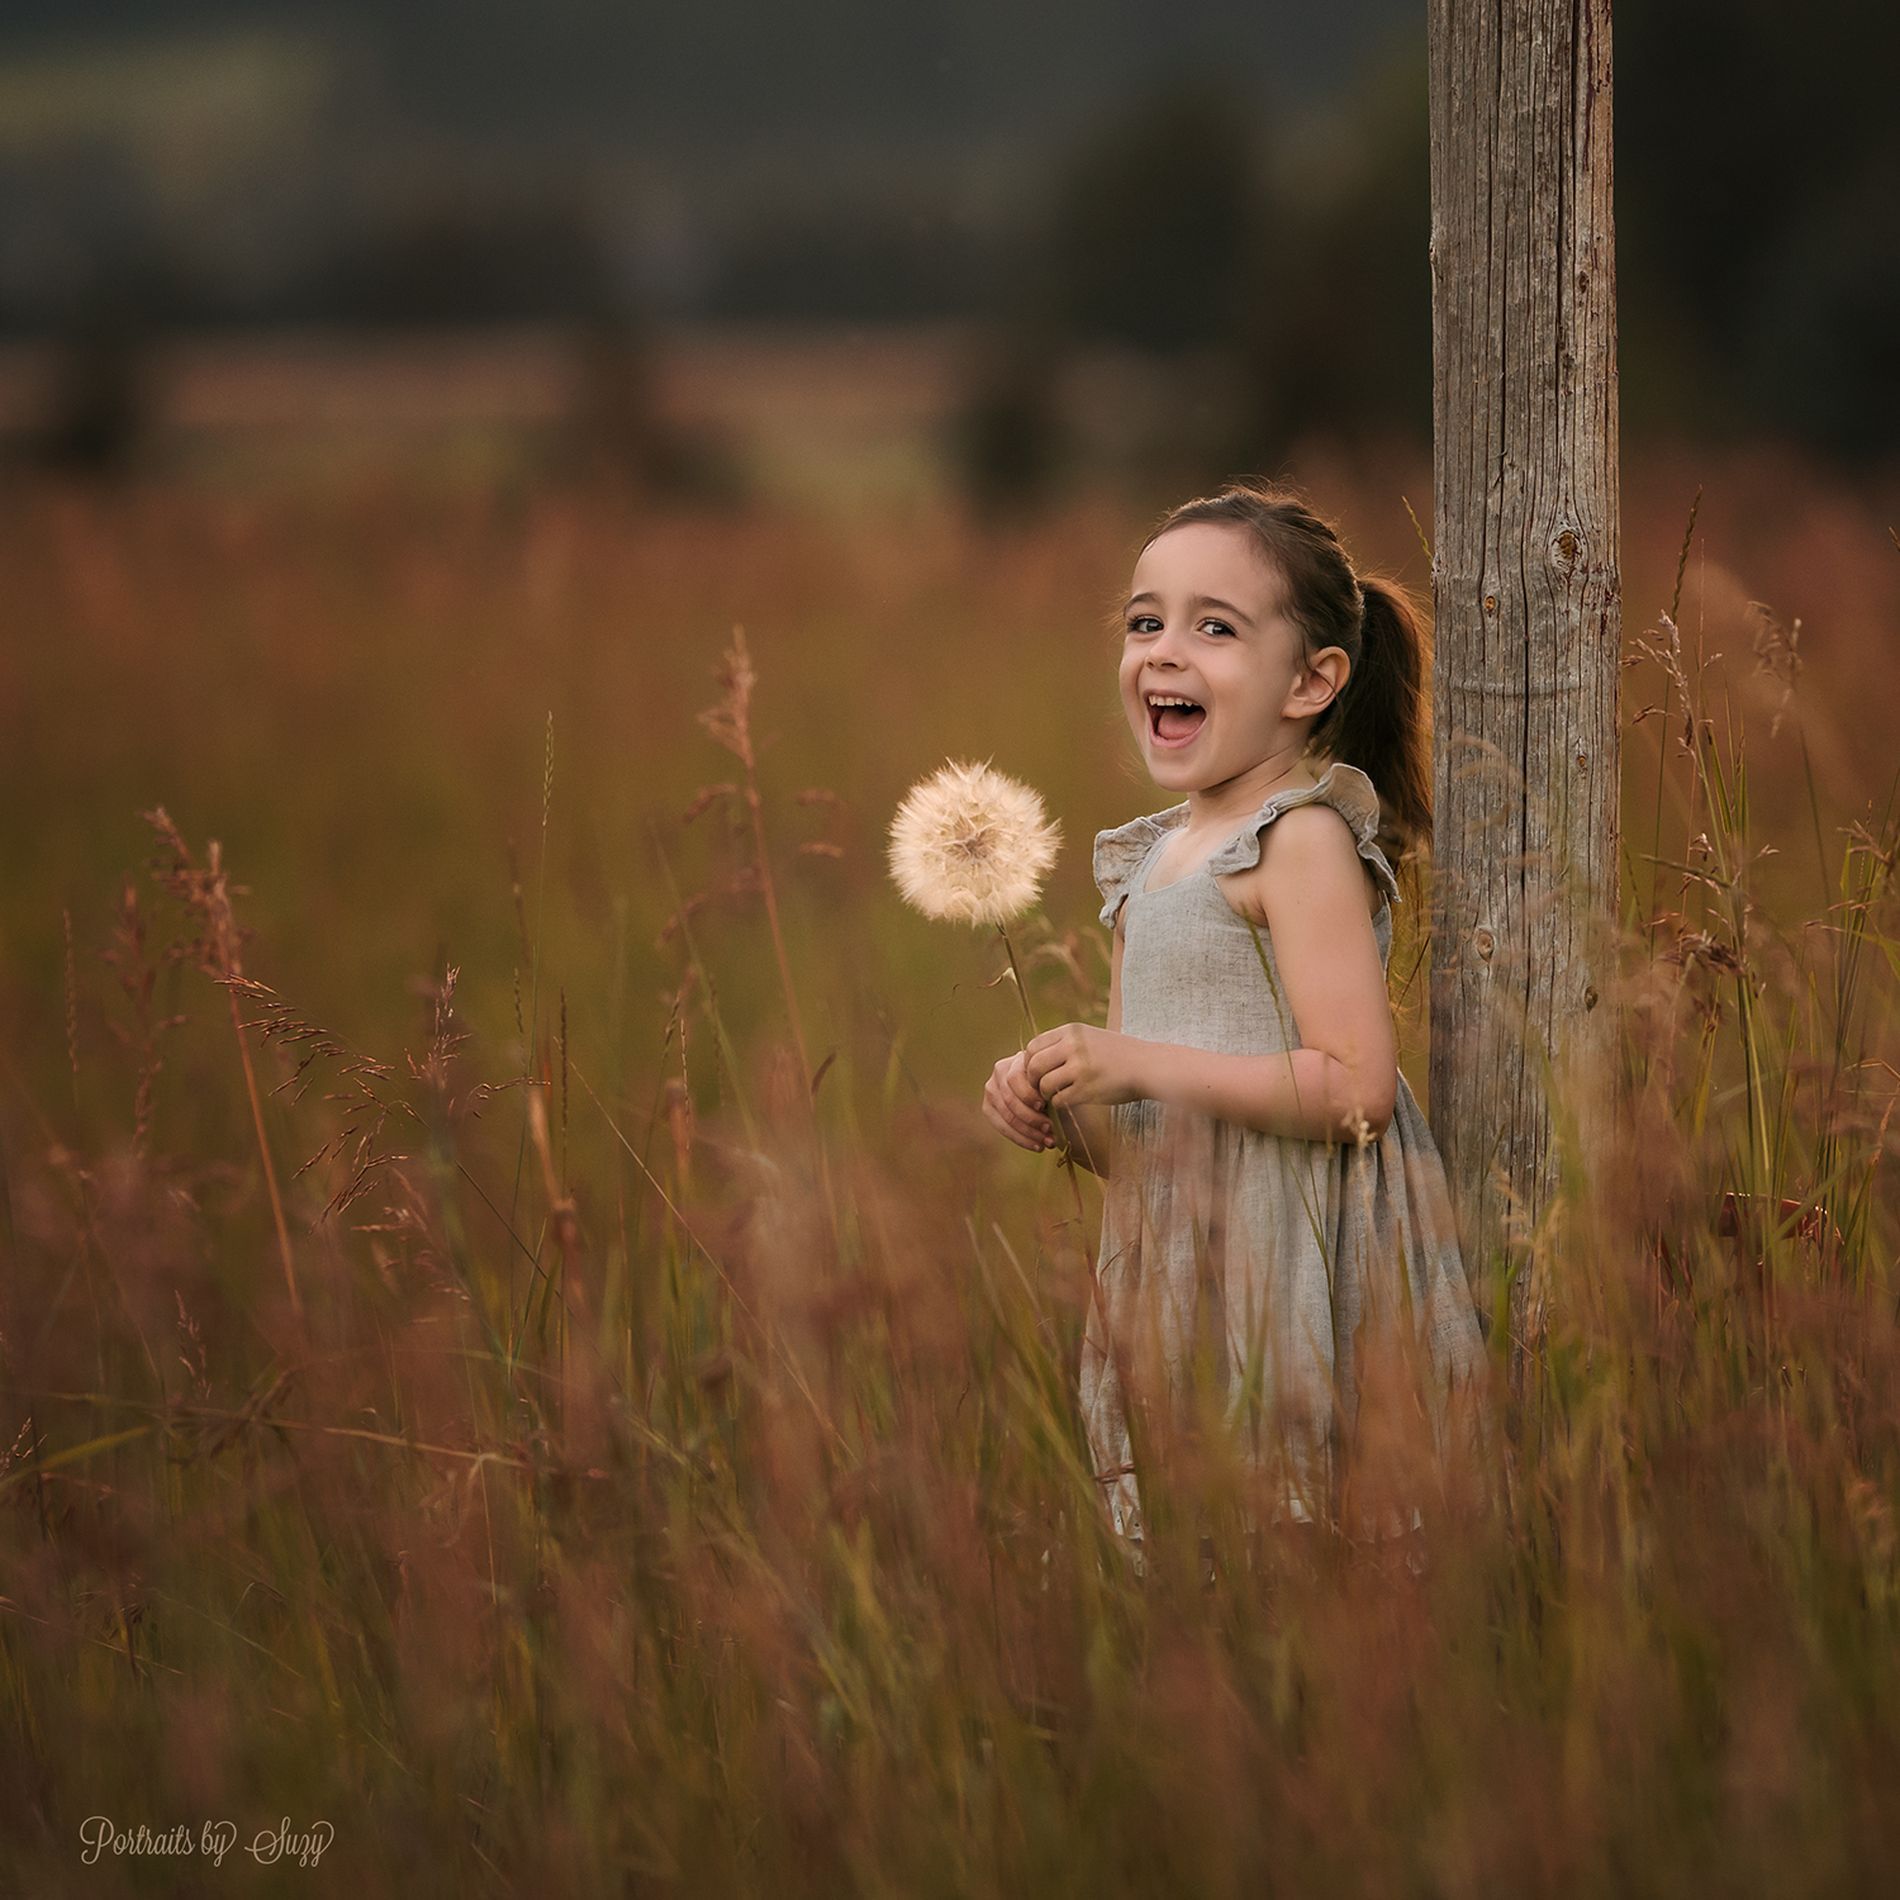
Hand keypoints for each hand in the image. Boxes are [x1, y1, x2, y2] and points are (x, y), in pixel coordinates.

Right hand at [983, 1048, 1056, 1151]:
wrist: (1048, 1089)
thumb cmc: (1056, 1085)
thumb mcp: (1056, 1082)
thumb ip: (1052, 1088)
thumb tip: (1055, 1106)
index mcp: (1018, 1059)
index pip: (1015, 1078)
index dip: (1029, 1095)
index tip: (1045, 1108)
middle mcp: (1000, 1070)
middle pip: (1009, 1099)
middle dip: (1031, 1118)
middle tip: (1050, 1130)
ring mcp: (992, 1088)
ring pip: (1006, 1114)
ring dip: (1028, 1132)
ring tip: (1047, 1142)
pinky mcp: (988, 1106)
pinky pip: (1001, 1126)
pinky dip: (1020, 1139)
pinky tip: (1037, 1146)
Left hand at [1023, 1023, 1144, 1110]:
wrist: (1148, 1066)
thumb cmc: (1118, 1054)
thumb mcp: (1089, 1037)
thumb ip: (1064, 1044)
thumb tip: (1033, 1059)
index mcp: (1072, 1031)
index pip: (1033, 1046)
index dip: (1029, 1063)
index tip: (1036, 1072)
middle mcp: (1073, 1046)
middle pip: (1034, 1065)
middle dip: (1033, 1081)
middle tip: (1040, 1088)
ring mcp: (1080, 1068)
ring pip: (1044, 1085)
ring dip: (1046, 1094)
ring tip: (1055, 1095)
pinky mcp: (1087, 1089)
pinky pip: (1059, 1100)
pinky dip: (1059, 1104)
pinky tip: (1069, 1101)